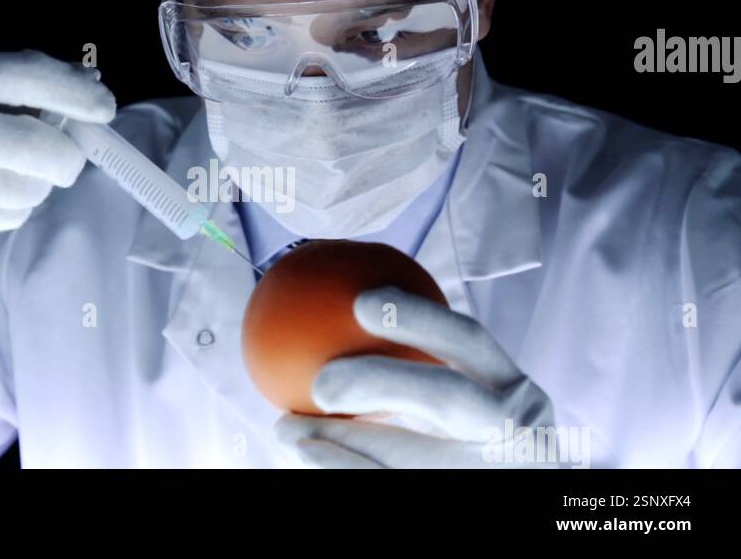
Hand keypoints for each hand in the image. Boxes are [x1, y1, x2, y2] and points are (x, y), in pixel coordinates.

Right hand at [0, 51, 114, 280]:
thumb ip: (18, 80)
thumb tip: (91, 86)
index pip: (29, 78)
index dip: (77, 95)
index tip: (105, 108)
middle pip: (43, 151)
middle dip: (65, 156)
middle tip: (60, 153)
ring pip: (30, 194)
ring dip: (36, 186)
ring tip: (9, 170)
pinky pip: (7, 219)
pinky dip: (11, 208)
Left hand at [275, 286, 557, 467]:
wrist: (498, 483)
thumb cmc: (461, 443)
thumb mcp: (458, 407)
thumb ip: (414, 371)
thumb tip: (320, 323)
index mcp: (514, 392)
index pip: (468, 339)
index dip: (420, 316)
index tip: (360, 302)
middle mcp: (516, 432)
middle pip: (448, 395)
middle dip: (382, 380)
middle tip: (319, 380)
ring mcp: (494, 474)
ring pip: (410, 453)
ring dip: (338, 438)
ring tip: (287, 426)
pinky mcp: (464, 500)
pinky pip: (389, 483)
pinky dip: (341, 467)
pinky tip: (305, 453)